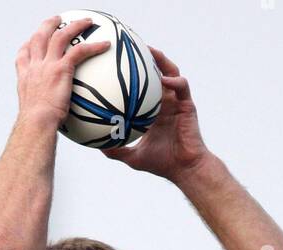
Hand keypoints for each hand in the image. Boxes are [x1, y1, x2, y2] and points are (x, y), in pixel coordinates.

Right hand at [16, 15, 110, 129]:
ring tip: (85, 22)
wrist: (36, 124)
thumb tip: (50, 126)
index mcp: (26, 78)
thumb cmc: (36, 128)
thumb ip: (42, 114)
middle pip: (39, 37)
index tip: (31, 42)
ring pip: (60, 36)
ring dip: (74, 26)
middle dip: (48, 25)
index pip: (23, 56)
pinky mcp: (61, 68)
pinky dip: (94, 46)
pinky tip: (106, 45)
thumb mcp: (34, 118)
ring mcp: (47, 65)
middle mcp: (34, 67)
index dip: (28, 46)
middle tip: (56, 20)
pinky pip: (80, 51)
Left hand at [102, 46, 208, 180]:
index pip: (139, 86)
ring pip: (170, 72)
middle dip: (144, 57)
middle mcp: (164, 101)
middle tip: (129, 45)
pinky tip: (164, 79)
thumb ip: (115, 150)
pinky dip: (174, 81)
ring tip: (149, 50)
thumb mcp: (132, 157)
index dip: (130, 73)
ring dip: (161, 60)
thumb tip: (95, 146)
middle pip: (154, 72)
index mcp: (151, 110)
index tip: (115, 63)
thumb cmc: (162, 164)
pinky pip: (182, 86)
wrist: (185, 169)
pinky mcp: (187, 104)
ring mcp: (176, 101)